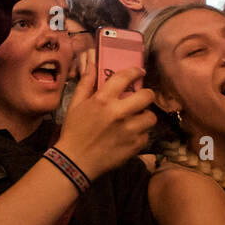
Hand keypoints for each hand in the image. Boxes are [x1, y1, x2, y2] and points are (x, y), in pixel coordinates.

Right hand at [55, 59, 155, 179]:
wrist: (75, 161)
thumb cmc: (74, 131)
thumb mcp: (75, 105)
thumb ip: (86, 84)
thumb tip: (91, 63)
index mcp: (103, 100)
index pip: (126, 77)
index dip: (135, 71)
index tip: (139, 72)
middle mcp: (119, 113)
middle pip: (147, 96)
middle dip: (146, 95)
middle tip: (141, 99)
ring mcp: (130, 130)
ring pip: (151, 117)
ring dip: (144, 117)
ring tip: (136, 120)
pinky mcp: (135, 145)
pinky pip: (146, 135)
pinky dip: (140, 135)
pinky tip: (130, 136)